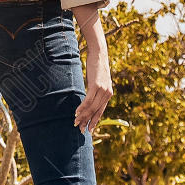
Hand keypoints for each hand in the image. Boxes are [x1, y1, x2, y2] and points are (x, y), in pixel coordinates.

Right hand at [74, 10, 112, 133]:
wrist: (99, 53)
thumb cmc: (96, 65)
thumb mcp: (97, 80)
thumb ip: (95, 89)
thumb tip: (89, 95)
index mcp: (108, 94)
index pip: (101, 111)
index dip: (94, 121)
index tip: (89, 130)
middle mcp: (107, 94)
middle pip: (96, 112)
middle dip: (87, 122)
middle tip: (80, 131)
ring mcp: (103, 90)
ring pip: (92, 108)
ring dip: (83, 117)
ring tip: (75, 123)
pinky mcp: (96, 86)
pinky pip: (88, 101)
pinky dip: (82, 108)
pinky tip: (76, 113)